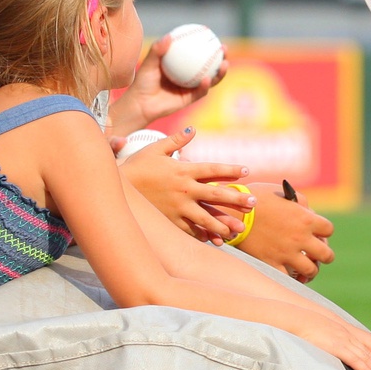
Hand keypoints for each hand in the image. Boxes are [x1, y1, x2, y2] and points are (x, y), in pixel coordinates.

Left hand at [108, 32, 229, 134]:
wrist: (140, 104)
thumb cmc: (142, 82)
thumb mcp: (149, 63)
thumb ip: (158, 50)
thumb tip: (170, 36)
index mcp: (181, 65)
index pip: (197, 52)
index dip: (207, 44)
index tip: (212, 34)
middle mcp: (189, 75)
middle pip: (210, 65)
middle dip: (221, 57)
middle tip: (224, 48)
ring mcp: (191, 87)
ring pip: (211, 79)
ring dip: (220, 72)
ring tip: (224, 64)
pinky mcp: (190, 99)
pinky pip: (201, 92)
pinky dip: (205, 85)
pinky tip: (207, 79)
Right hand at [118, 127, 252, 240]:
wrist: (116, 190)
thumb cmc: (137, 167)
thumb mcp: (156, 149)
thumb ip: (176, 140)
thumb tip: (193, 129)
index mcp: (183, 170)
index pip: (212, 169)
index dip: (230, 170)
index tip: (246, 171)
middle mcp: (184, 190)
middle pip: (215, 194)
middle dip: (236, 199)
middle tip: (254, 202)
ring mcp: (177, 208)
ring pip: (206, 217)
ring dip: (224, 223)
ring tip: (240, 229)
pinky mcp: (169, 222)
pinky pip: (190, 230)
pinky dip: (204, 235)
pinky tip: (217, 240)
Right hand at [229, 183, 336, 281]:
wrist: (233, 211)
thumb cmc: (257, 199)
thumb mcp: (284, 194)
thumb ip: (301, 204)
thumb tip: (310, 215)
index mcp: (306, 219)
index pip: (328, 230)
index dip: (324, 232)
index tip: (318, 234)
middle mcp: (300, 238)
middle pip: (326, 254)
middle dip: (325, 256)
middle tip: (320, 256)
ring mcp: (287, 253)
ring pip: (311, 270)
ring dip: (311, 271)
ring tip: (307, 270)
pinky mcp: (272, 264)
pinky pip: (288, 279)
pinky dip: (292, 279)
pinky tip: (291, 275)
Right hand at [291, 309, 370, 369]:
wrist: (301, 320)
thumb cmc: (314, 333)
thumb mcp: (333, 341)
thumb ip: (344, 351)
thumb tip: (351, 365)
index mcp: (354, 339)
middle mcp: (354, 340)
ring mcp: (347, 342)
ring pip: (369, 358)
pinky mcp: (337, 346)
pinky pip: (355, 359)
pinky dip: (366, 368)